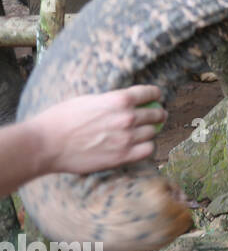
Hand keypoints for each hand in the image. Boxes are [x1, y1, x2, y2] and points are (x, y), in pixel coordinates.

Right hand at [31, 86, 165, 175]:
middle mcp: (127, 118)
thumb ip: (110, 101)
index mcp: (118, 99)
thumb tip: (125, 102)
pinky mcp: (122, 156)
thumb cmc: (61, 119)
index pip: (150, 93)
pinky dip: (147, 147)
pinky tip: (141, 146)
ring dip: (150, 131)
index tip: (157, 97)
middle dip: (158, 113)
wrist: (46, 144)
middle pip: (156, 114)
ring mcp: (126, 138)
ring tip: (145, 132)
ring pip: (153, 132)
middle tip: (158, 115)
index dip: (155, 94)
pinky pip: (148, 150)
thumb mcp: (88, 99)